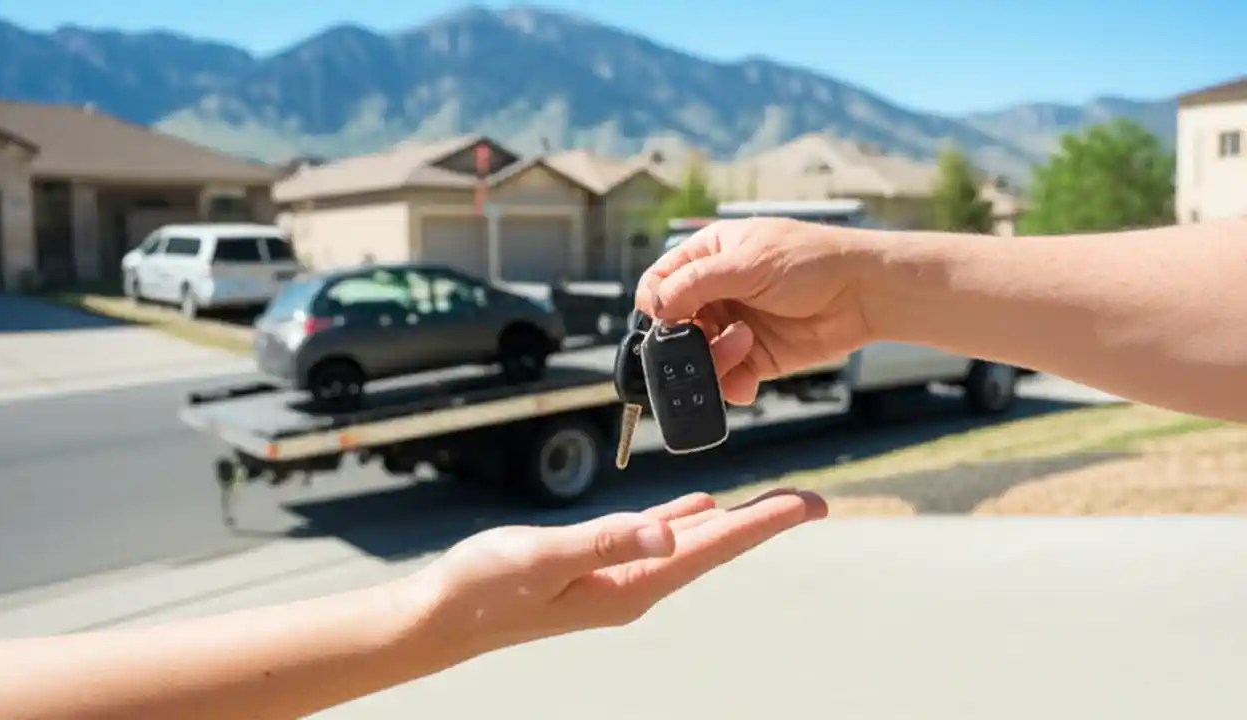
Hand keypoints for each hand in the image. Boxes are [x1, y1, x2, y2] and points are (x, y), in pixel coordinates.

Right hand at [408, 489, 826, 660]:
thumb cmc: (486, 587)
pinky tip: (697, 508)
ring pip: (690, 542)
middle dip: (762, 522)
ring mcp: (617, 577)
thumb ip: (606, 540)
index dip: (763, 523)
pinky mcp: (597, 565)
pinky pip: (654, 536)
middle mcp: (634, 585)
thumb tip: (672, 533)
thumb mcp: (545, 557)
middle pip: (714, 547)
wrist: (444, 616)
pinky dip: (682, 518)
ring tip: (770, 504)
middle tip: (809, 501)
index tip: (808, 505)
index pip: (713, 548)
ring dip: (730, 521)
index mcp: (630, 585)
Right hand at [635, 217, 874, 404]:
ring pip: (698, 355)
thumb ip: (696, 283)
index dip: (656, 301)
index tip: (667, 319)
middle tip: (704, 339)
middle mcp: (716, 292)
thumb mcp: (747, 263)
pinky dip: (730, 385)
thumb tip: (655, 305)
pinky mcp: (754, 357)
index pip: (660, 280)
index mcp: (709, 256)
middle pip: (674, 325)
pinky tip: (746, 383)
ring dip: (713, 360)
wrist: (863, 294)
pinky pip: (726, 378)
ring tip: (744, 346)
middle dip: (685, 339)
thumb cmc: (811, 261)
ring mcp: (733, 326)